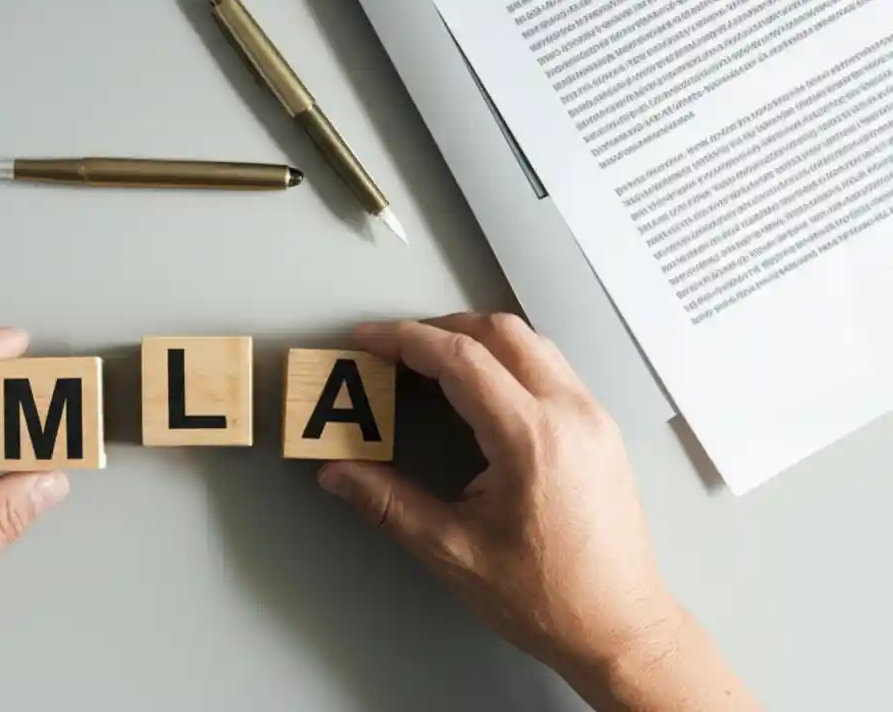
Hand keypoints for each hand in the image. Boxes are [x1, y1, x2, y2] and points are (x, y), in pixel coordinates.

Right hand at [318, 314, 755, 709]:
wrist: (621, 628)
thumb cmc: (543, 597)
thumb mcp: (452, 551)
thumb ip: (388, 503)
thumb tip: (335, 472)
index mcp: (530, 436)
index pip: (460, 358)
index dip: (405, 340)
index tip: (366, 339)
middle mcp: (569, 412)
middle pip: (500, 332)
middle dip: (440, 329)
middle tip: (394, 350)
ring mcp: (593, 417)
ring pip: (531, 343)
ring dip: (477, 341)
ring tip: (430, 366)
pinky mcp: (602, 430)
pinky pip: (551, 368)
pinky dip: (507, 361)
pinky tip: (479, 394)